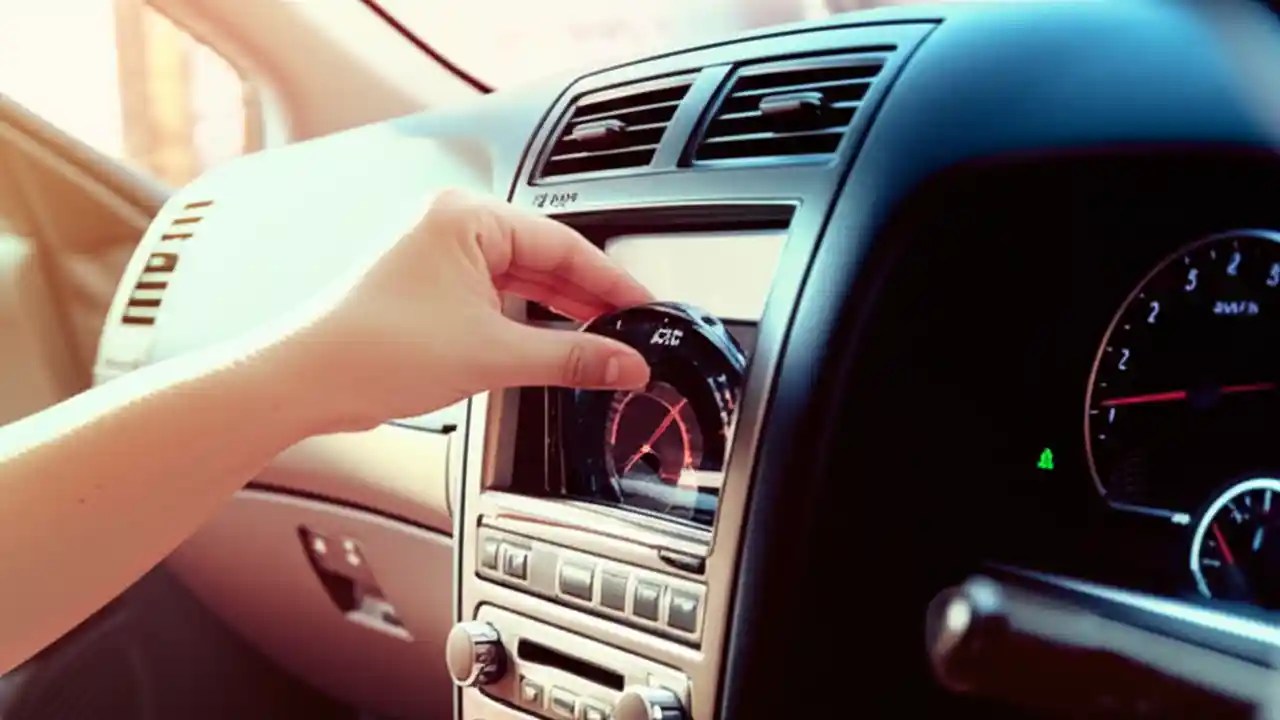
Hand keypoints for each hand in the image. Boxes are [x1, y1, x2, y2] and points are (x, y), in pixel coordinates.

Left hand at [291, 190, 653, 430]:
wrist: (305, 381)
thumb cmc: (373, 350)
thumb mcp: (492, 354)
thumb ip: (571, 357)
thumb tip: (625, 363)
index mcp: (466, 216)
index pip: (564, 243)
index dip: (612, 281)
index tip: (645, 309)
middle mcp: (451, 224)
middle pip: (544, 256)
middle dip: (588, 298)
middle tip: (630, 332)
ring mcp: (438, 254)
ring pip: (521, 277)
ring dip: (559, 310)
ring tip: (600, 342)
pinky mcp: (429, 286)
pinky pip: (495, 294)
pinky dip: (526, 319)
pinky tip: (552, 342)